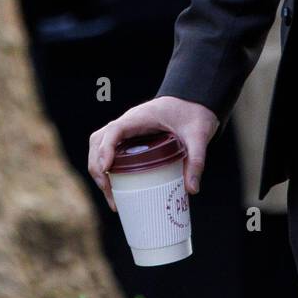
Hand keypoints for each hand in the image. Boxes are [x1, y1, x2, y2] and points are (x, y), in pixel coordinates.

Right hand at [88, 96, 219, 212]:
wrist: (195, 101)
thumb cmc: (194, 113)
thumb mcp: (198, 136)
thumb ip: (196, 160)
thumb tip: (192, 190)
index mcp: (140, 117)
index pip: (114, 130)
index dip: (105, 149)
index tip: (106, 170)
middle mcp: (128, 122)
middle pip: (99, 141)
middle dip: (98, 168)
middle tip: (110, 193)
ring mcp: (127, 129)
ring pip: (100, 145)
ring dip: (99, 169)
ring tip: (111, 195)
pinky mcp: (130, 136)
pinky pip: (110, 149)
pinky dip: (106, 166)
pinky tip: (116, 186)